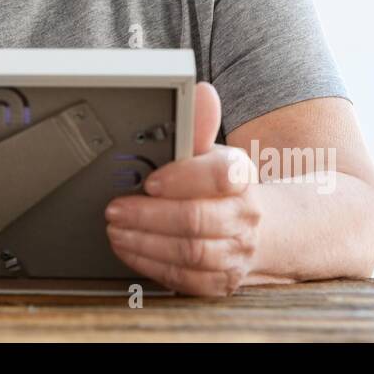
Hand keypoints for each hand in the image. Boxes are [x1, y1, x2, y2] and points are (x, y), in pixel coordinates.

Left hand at [105, 82, 260, 295]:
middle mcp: (245, 216)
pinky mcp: (222, 281)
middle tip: (115, 209)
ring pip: (188, 253)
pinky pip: (184, 279)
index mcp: (241, 176)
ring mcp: (236, 252)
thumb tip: (201, 92)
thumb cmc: (223, 186)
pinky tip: (129, 248)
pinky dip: (151, 263)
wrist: (258, 228)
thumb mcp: (212, 152)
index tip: (150, 181)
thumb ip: (199, 126)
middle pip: (195, 220)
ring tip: (116, 229)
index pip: (220, 177)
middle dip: (148, 215)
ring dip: (144, 241)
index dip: (181, 180)